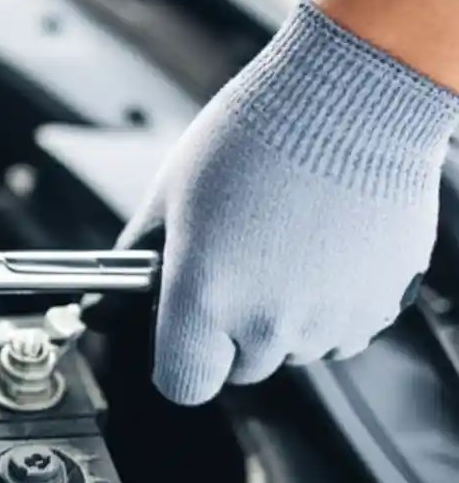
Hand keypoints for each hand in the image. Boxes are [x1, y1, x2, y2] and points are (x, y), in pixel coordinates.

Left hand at [120, 0, 458, 404]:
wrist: (353, 98)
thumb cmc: (254, 136)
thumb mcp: (170, 196)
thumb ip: (137, 262)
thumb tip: (103, 305)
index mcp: (204, 298)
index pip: (182, 384)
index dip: (178, 360)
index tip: (181, 335)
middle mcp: (268, 322)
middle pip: (239, 369)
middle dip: (230, 332)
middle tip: (236, 266)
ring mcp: (329, 319)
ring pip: (292, 350)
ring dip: (282, 318)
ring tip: (282, 244)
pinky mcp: (379, 307)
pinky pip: (341, 332)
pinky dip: (330, 305)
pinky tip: (322, 248)